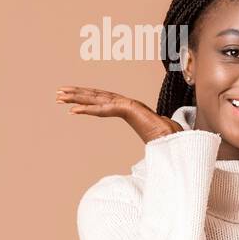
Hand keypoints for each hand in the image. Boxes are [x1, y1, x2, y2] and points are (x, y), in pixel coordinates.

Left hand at [56, 86, 184, 143]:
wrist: (180, 138)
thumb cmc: (170, 137)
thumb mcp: (153, 136)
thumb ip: (149, 136)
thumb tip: (153, 146)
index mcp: (130, 109)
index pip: (104, 101)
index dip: (88, 100)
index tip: (71, 103)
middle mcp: (127, 104)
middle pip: (97, 96)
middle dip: (76, 94)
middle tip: (58, 93)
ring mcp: (128, 105)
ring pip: (97, 98)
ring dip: (77, 96)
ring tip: (59, 95)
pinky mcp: (129, 108)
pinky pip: (105, 108)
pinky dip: (89, 109)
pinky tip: (73, 111)